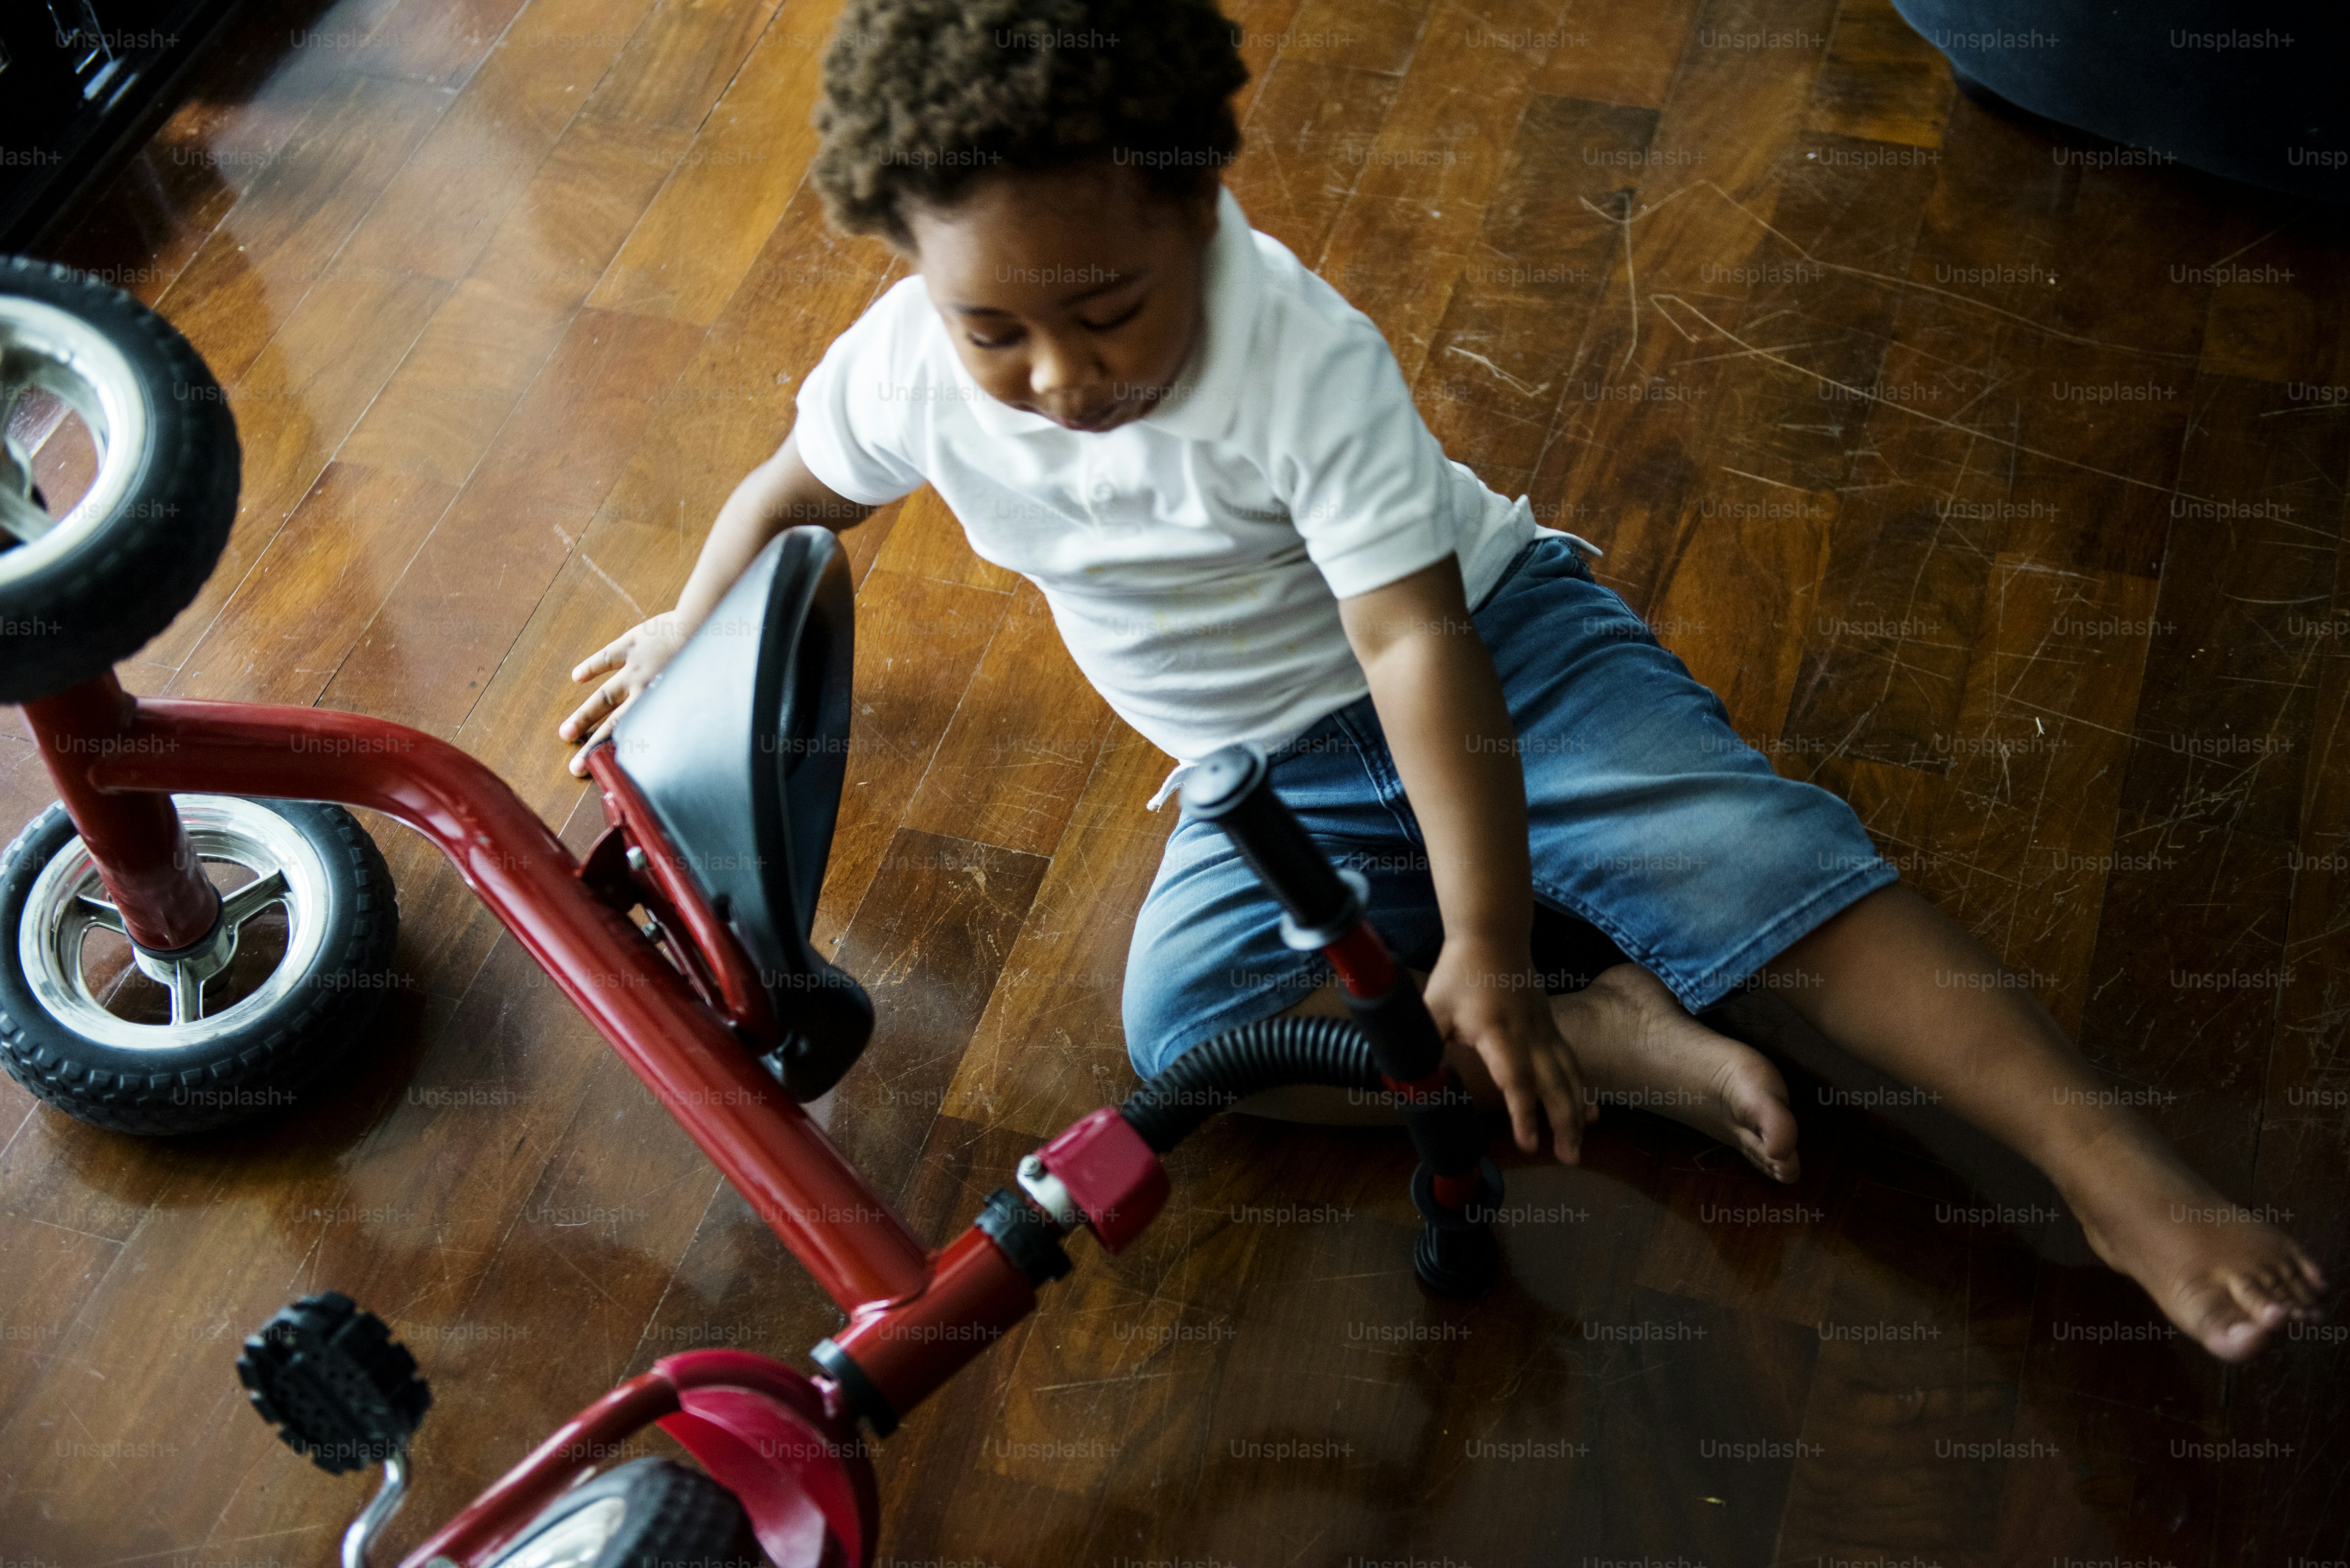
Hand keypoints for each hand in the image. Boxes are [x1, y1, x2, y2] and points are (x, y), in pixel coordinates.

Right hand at [558, 612, 691, 775]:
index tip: (608, 771)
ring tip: (565, 733)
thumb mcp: (706, 693)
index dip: (622, 754)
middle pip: (613, 724)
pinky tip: (576, 678)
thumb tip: (703, 740)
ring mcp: (635, 667)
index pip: (636, 736)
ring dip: (584, 715)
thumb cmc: (713, 658)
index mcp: (662, 703)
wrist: (706, 622)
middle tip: (573, 766)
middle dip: (593, 746)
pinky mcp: (633, 644)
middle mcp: (644, 690)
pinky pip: (607, 657)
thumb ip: (694, 713)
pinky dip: (590, 667)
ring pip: (604, 696)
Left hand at [1421, 936, 1595, 1162]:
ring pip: (1568, 1075)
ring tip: (1581, 1144)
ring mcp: (1545, 1029)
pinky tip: (1589, 1111)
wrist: (1494, 934)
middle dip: (1563, 1123)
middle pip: (1553, 1084)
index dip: (1523, 1113)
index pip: (1516, 1080)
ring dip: (1576, 1110)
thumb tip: (1399, 1079)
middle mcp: (1529, 1035)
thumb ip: (1423, 1043)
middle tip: (1569, 1158)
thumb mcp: (1434, 1006)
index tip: (1528, 1144)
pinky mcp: (1550, 1026)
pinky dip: (1581, 1087)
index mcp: (1498, 1033)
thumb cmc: (1460, 971)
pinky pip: (1571, 1061)